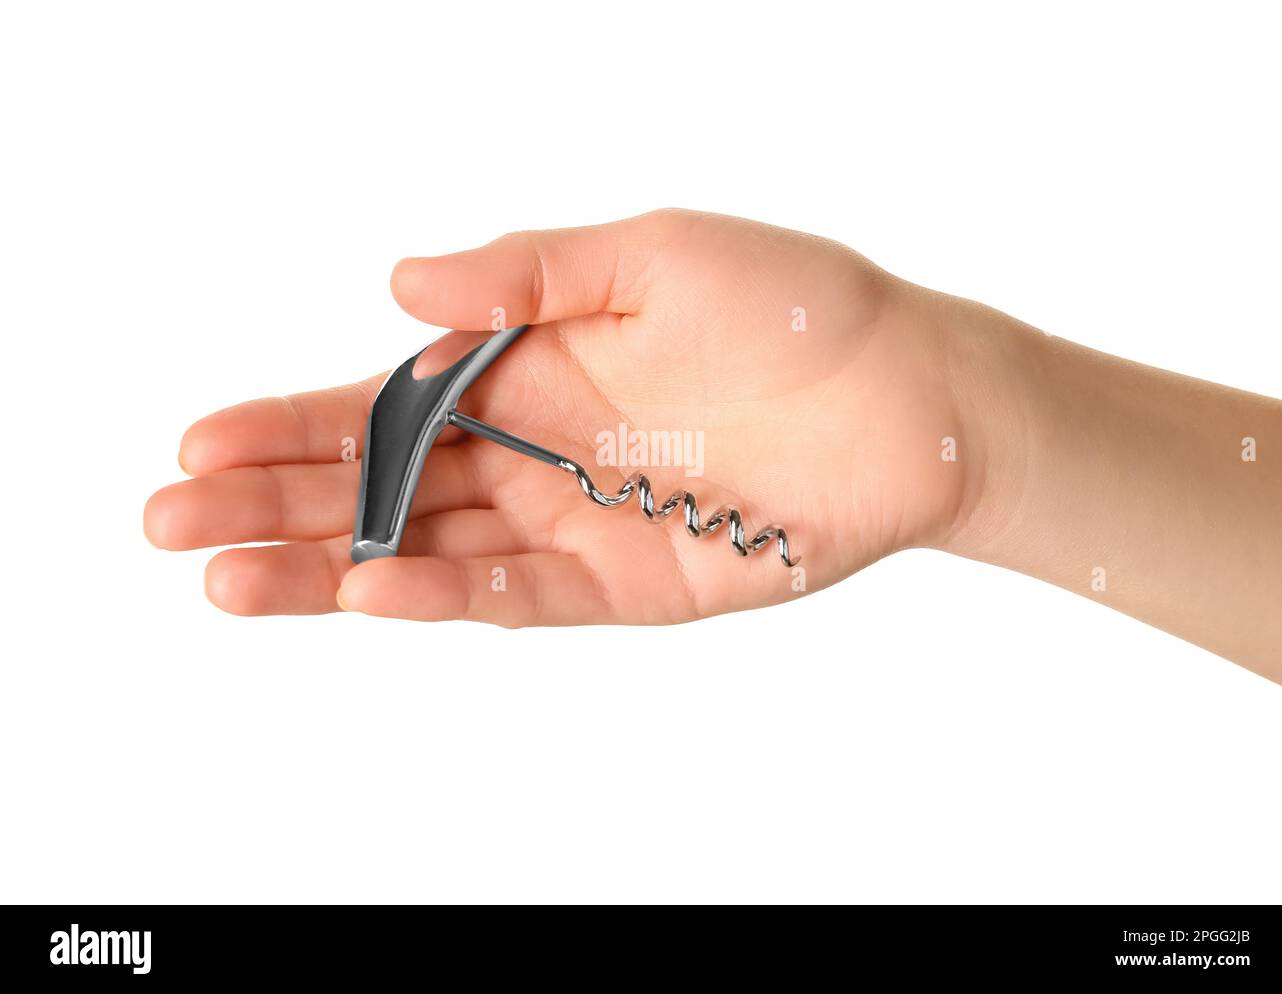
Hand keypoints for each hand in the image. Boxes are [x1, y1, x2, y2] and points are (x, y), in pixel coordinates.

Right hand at [144, 209, 987, 623]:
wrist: (910, 394)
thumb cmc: (790, 306)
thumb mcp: (650, 254)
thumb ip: (525, 275)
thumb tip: (399, 278)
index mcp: (526, 369)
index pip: (380, 404)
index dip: (289, 425)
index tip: (198, 443)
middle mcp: (536, 453)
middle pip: (383, 489)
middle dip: (276, 506)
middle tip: (172, 525)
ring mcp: (577, 523)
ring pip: (432, 554)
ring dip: (331, 567)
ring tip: (229, 579)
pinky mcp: (631, 586)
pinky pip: (525, 598)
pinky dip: (449, 596)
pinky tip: (374, 589)